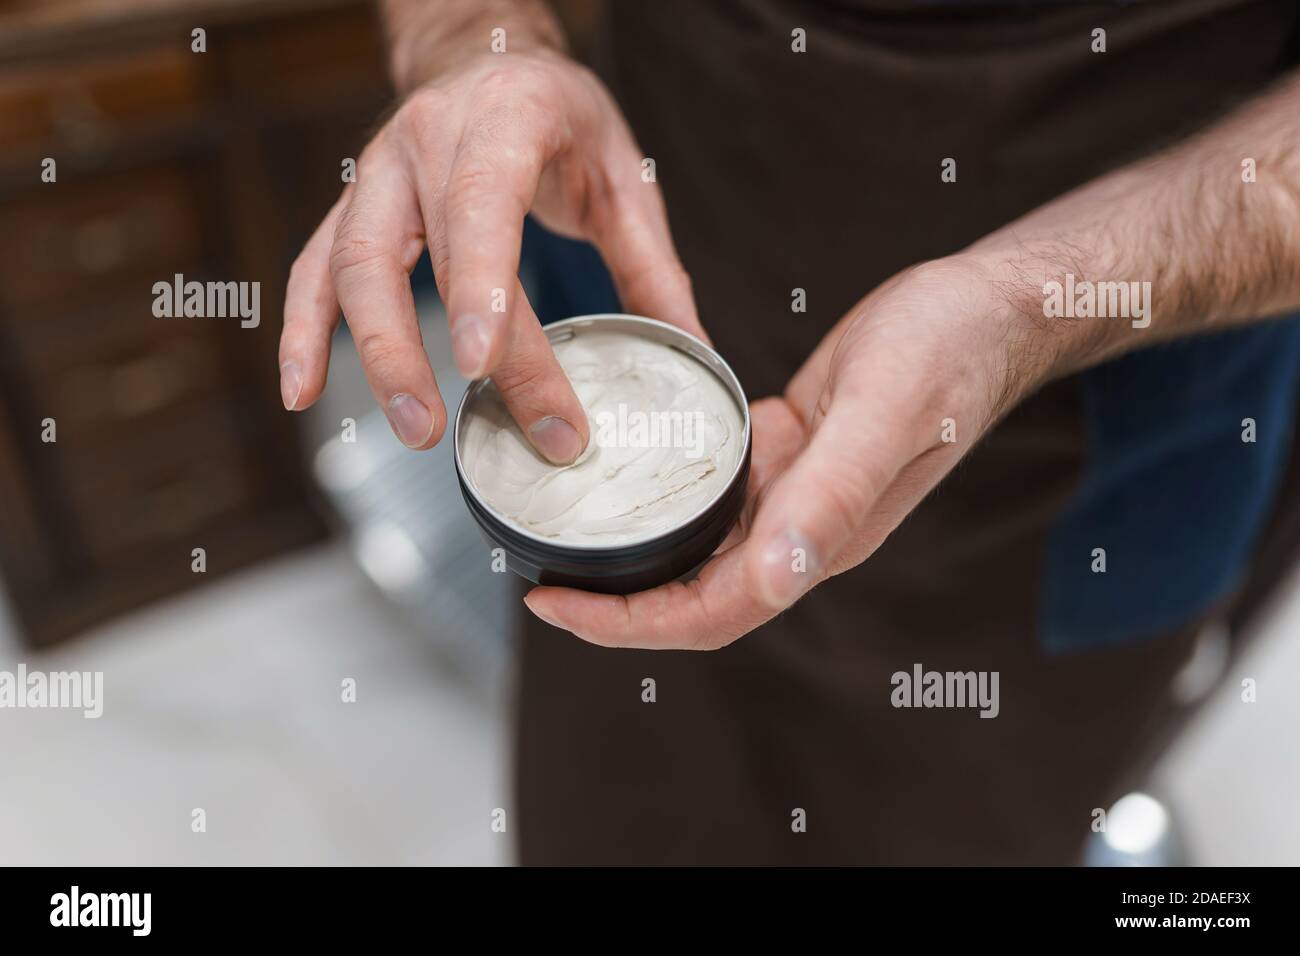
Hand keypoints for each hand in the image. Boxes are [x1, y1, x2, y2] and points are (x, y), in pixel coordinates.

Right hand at [279, 48, 698, 461]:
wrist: (489, 59)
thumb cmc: (558, 115)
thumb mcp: (622, 174)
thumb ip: (651, 264)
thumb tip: (690, 350)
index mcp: (506, 119)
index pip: (483, 203)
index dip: (480, 287)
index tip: (485, 369)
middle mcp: (428, 140)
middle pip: (418, 255)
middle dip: (433, 350)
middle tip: (457, 432)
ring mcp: (379, 173)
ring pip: (351, 264)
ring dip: (374, 354)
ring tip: (413, 429)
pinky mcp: (354, 206)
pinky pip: (314, 268)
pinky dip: (305, 330)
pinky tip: (303, 389)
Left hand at [523, 255, 1068, 647]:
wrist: (983, 309)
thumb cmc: (946, 354)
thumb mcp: (882, 413)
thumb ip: (832, 495)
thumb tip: (780, 577)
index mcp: (821, 538)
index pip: (713, 611)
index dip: (630, 624)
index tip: (554, 607)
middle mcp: (801, 529)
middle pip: (696, 597)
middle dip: (615, 606)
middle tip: (537, 582)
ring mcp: (793, 494)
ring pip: (700, 551)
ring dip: (632, 557)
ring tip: (559, 537)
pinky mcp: (786, 454)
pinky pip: (714, 495)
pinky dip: (661, 498)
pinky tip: (619, 475)